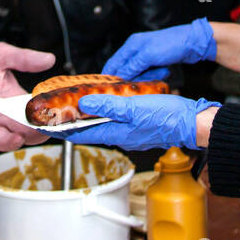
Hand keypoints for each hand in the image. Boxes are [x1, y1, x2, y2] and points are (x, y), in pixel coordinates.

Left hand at [0, 43, 54, 154]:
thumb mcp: (0, 54)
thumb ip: (24, 58)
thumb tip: (49, 58)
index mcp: (12, 97)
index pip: (34, 112)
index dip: (45, 118)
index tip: (54, 120)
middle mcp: (0, 114)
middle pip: (22, 131)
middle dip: (31, 134)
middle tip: (38, 132)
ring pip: (3, 141)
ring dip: (11, 143)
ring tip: (16, 137)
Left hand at [54, 94, 221, 150]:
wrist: (193, 123)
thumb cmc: (167, 117)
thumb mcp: (133, 107)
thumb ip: (107, 105)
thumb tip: (83, 102)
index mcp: (115, 134)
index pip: (80, 135)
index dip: (62, 131)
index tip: (46, 127)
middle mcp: (121, 136)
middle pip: (88, 131)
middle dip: (71, 123)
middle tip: (57, 112)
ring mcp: (130, 132)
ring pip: (101, 125)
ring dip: (87, 117)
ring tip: (75, 106)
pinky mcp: (139, 126)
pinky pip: (115, 120)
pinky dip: (104, 113)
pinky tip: (106, 103)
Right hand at [102, 18, 216, 81]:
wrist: (193, 42)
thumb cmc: (171, 44)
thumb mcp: (149, 56)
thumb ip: (132, 66)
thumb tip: (119, 77)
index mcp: (131, 45)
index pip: (113, 62)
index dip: (109, 76)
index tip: (108, 88)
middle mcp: (136, 49)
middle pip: (127, 70)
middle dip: (135, 77)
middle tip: (144, 80)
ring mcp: (146, 55)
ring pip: (140, 73)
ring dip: (149, 76)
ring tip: (161, 71)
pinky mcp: (156, 60)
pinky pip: (150, 73)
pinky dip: (156, 74)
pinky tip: (164, 71)